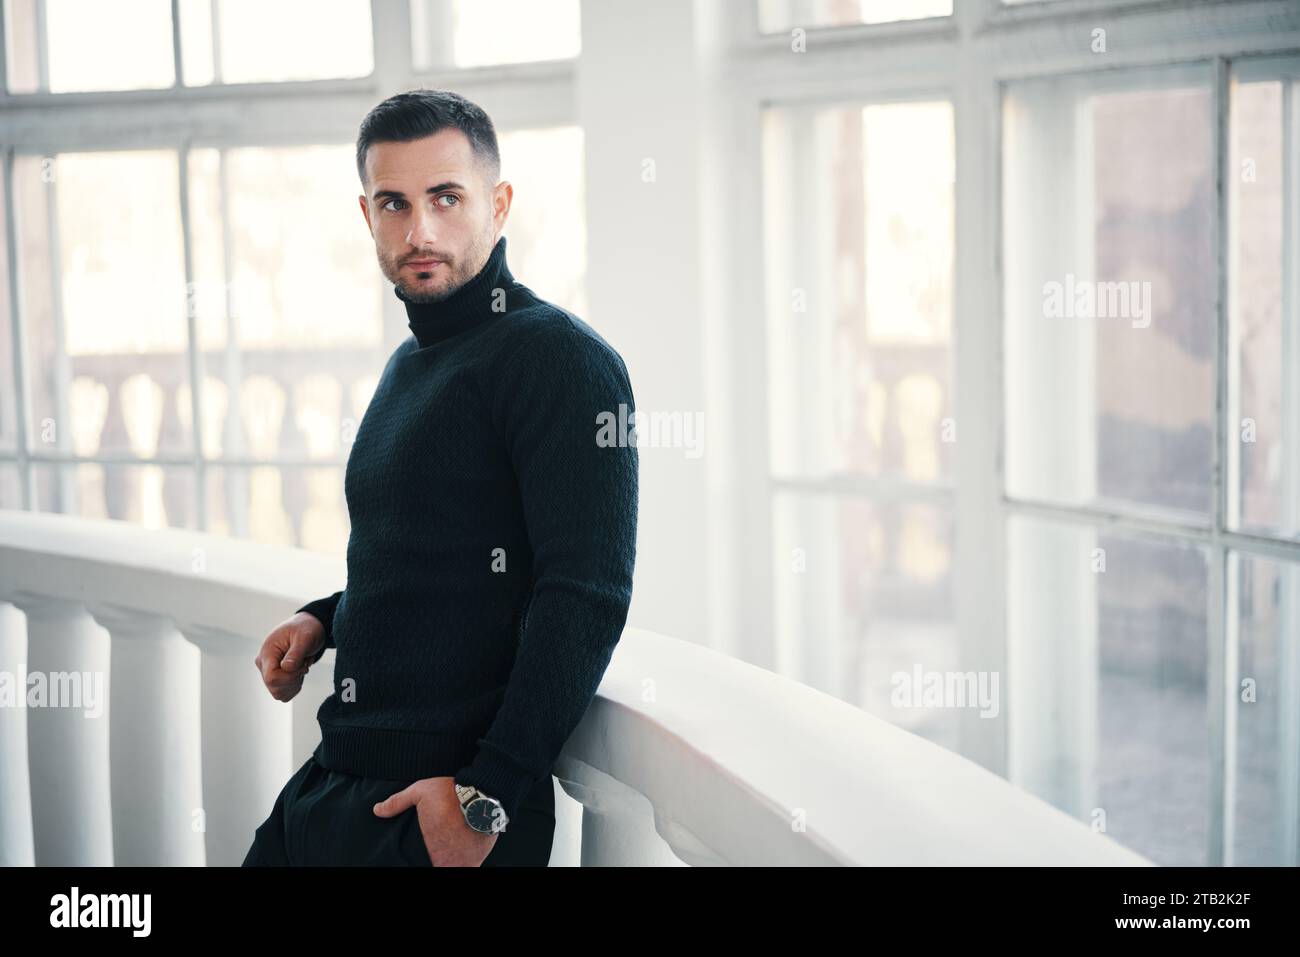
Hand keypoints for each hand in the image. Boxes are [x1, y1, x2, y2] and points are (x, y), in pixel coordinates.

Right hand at [254, 611, 325, 701]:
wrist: (307, 628)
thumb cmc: (305, 629)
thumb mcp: (304, 637)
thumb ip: (295, 653)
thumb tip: (286, 668)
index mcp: (267, 653)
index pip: (272, 678)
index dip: (290, 677)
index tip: (303, 665)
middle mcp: (263, 664)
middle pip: (275, 688)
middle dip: (295, 679)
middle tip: (304, 664)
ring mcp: (268, 672)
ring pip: (279, 693)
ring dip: (296, 683)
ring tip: (301, 665)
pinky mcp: (275, 678)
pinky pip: (284, 693)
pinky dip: (295, 686)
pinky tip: (298, 671)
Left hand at [373, 776, 498, 866]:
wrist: (483, 792)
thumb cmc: (450, 793)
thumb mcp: (420, 792)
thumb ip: (398, 802)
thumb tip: (377, 809)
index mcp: (431, 847)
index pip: (425, 863)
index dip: (426, 861)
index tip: (426, 855)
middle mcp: (447, 858)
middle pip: (440, 865)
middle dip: (439, 859)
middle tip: (438, 850)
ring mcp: (465, 859)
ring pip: (456, 866)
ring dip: (453, 860)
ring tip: (450, 851)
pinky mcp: (480, 855)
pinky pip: (471, 865)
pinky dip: (468, 859)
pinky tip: (464, 851)